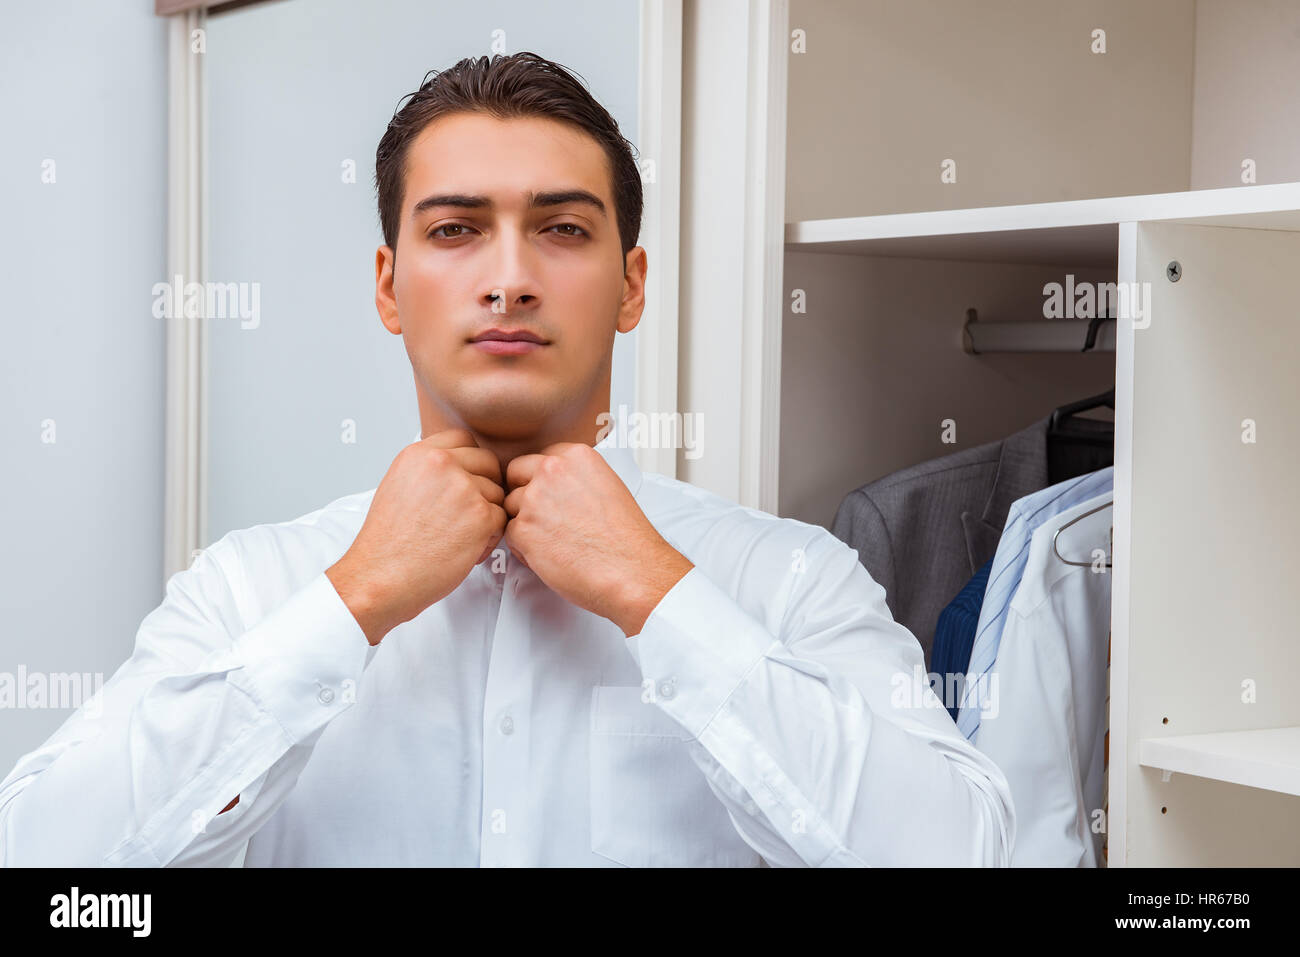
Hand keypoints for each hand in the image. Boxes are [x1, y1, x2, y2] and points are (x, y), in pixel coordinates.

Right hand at [327, 429, 506, 644]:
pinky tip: (463, 549)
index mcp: (419, 453)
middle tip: (463, 515)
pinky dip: (489, 538)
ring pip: (497, 493)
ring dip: (486, 515)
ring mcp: (464, 488)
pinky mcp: (481, 516)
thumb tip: (459, 464)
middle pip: (488, 462)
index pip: (464, 440)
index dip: (469, 462)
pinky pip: (502, 520)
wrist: (380, 578)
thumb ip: (429, 470)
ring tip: (457, 536)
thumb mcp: (398, 486)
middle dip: (483, 487)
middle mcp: (442, 464)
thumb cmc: (388, 543)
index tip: (463, 481)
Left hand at [502, 443, 692, 635]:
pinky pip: (510, 535)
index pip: (539, 456)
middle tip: (544, 516)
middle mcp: (552, 471)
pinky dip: (524, 548)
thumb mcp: (608, 488)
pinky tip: (550, 555)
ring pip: (510, 506)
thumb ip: (577, 478)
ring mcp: (534, 499)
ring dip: (525, 522)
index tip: (550, 493)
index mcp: (576, 456)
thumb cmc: (626, 539)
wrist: (631, 571)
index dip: (541, 478)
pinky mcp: (523, 530)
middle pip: (516, 474)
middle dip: (524, 494)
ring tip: (554, 541)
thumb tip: (560, 486)